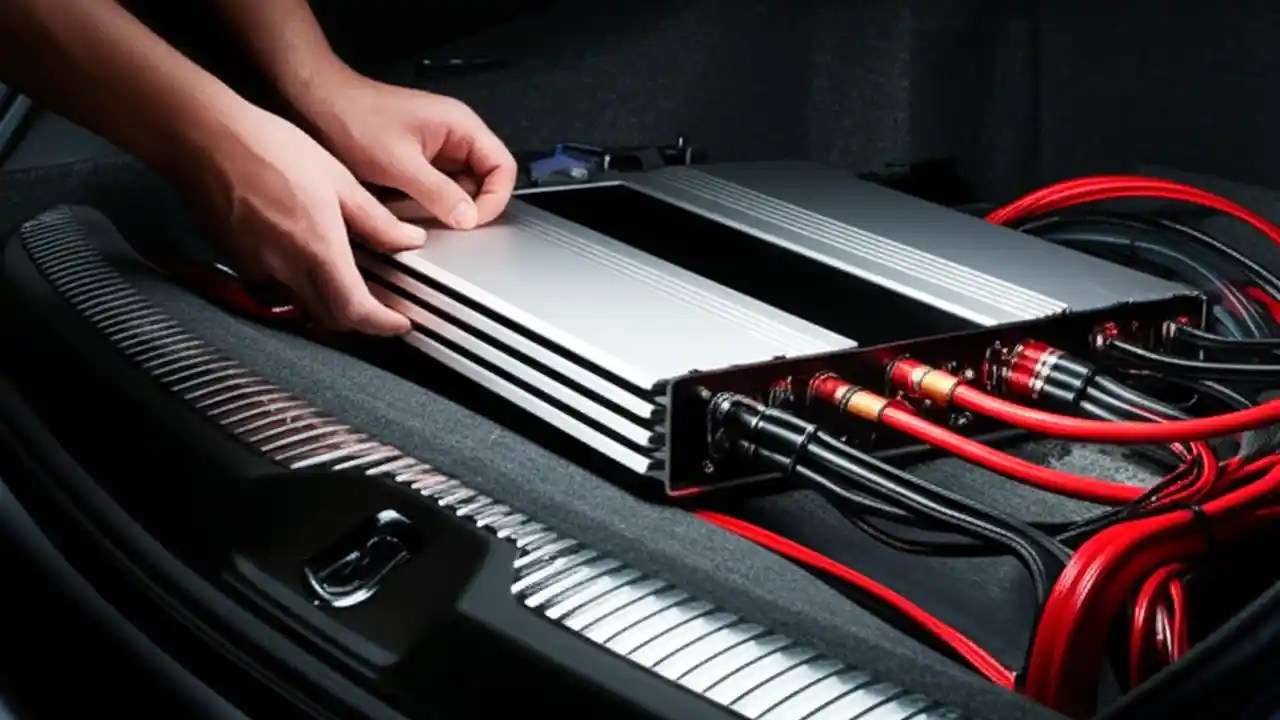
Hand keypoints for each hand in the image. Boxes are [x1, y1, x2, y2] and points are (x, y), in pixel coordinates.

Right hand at [174, 103, 426, 335]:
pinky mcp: (237, 262)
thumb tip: (409, 241)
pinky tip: (309, 261)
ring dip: (329, 305)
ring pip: (302, 306)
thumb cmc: (269, 148)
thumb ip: (376, 219)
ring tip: (351, 283)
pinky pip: (276, 289)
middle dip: (359, 320)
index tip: (400, 323)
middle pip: (329, 317)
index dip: (381, 325)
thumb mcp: (338, 179)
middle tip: (383, 306)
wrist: (201, 138)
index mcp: (316, 251)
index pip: (354, 312)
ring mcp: (256, 270)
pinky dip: (300, 287)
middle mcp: (284, 270)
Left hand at [293, 71, 516, 228]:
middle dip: (469, 206)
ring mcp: (437, 148)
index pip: (503, 168)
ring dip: (446, 207)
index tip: (471, 222)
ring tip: (422, 216)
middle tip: (447, 226)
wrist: (315, 104)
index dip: (494, 199)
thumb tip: (468, 219)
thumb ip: (439, 194)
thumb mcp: (399, 164)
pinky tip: (409, 209)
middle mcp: (455, 135)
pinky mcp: (419, 160)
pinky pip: (437, 187)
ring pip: (460, 188)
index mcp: (461, 126)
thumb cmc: (353, 118)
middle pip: (485, 180)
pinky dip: (428, 203)